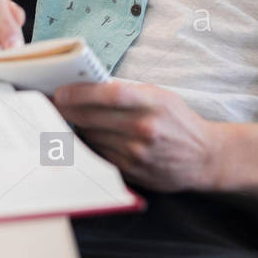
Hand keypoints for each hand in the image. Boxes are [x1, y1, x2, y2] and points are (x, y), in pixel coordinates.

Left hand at [52, 79, 223, 191]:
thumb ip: (130, 92)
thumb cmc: (180, 122)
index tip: (61, 92)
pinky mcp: (132, 170)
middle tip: (53, 104)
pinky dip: (91, 144)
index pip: (110, 94)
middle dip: (68, 110)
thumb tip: (91, 86)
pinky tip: (88, 136)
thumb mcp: (162, 97)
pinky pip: (100, 154)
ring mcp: (137, 152)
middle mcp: (144, 129)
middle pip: (93, 117)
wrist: (204, 157)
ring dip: (78, 127)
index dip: (81, 93)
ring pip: (92, 136)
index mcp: (154, 103)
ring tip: (69, 118)